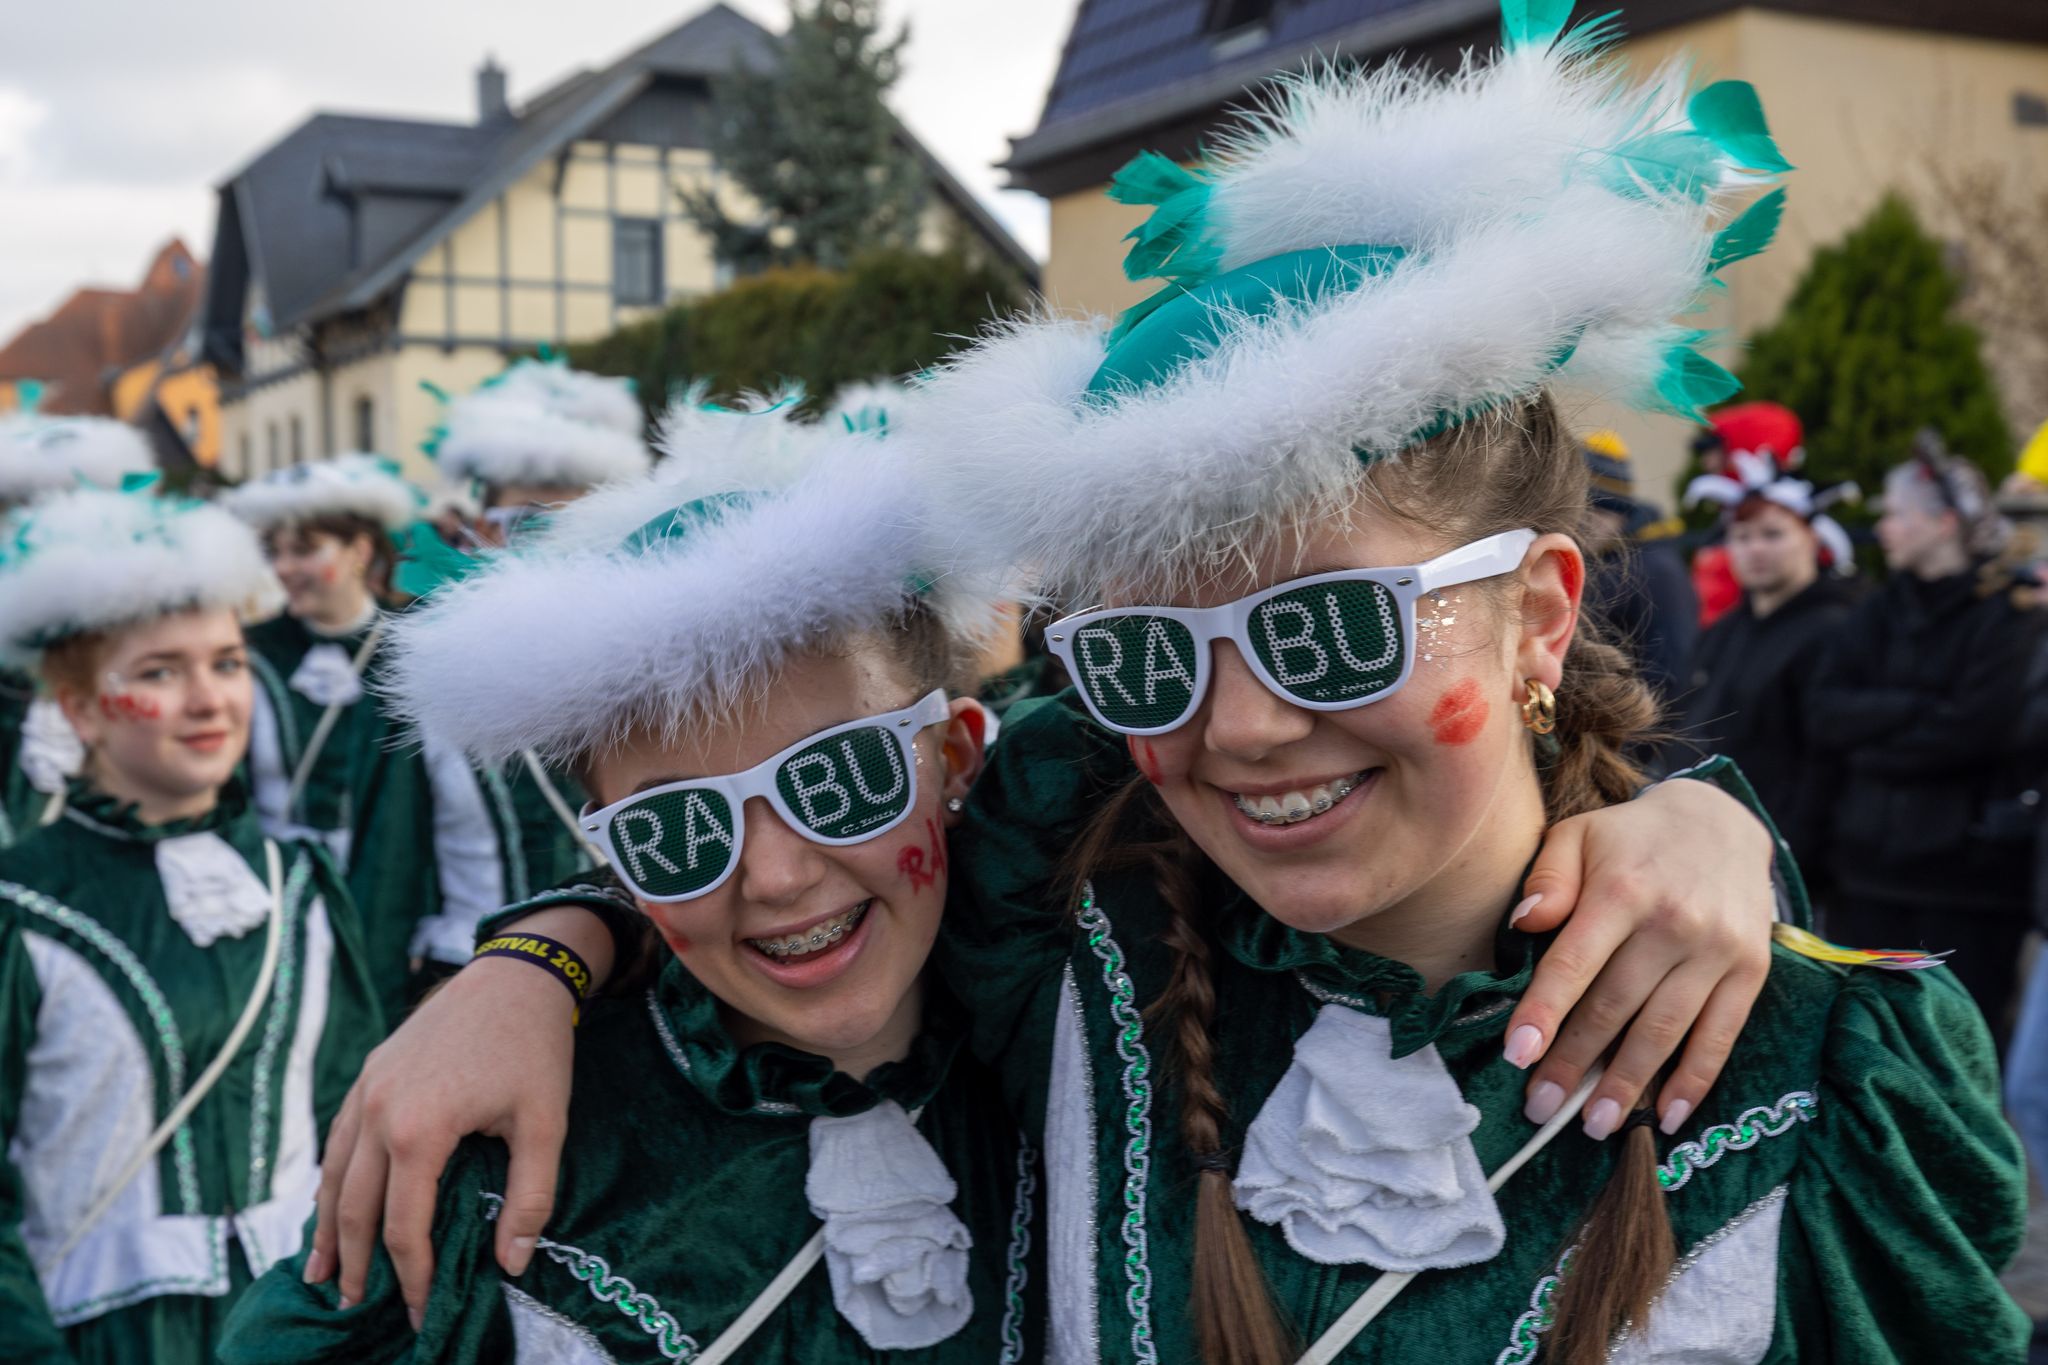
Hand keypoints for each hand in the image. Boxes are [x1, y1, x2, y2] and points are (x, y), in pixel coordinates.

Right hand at [305, 955, 575, 1327]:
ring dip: (327, 1228)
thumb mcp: (547, 1124)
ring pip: (333, 1175)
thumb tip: (510, 1263)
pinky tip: (330, 1206)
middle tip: (355, 1307)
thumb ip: (530, 1198)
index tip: (417, 1311)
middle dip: (356, 1264)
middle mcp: (378, 1112)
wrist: (515, 974)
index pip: (403, 1225)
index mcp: (418, 1130)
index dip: (409, 1275)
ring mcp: (366, 1090)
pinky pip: (338, 1141)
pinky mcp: (368, 1074)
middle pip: (354, 1207)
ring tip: (324, 1273)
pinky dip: (330, 1181)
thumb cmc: (534, 1049)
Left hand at [1503, 778, 1773, 1139]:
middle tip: (1541, 1108)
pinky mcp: (1750, 970)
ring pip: (1665, 1030)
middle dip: (1574, 1063)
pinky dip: (1693, 1080)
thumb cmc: (1629, 838)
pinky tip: (1664, 1115)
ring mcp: (1717, 950)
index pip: (1575, 962)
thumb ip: (1548, 877)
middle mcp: (1673, 922)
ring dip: (1628, 1083)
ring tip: (1595, 1125)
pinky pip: (1720, 1035)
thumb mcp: (1579, 835)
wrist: (1721, 823)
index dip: (1545, 1013)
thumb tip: (1525, 923)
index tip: (1517, 1057)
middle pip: (1615, 1006)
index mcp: (1622, 890)